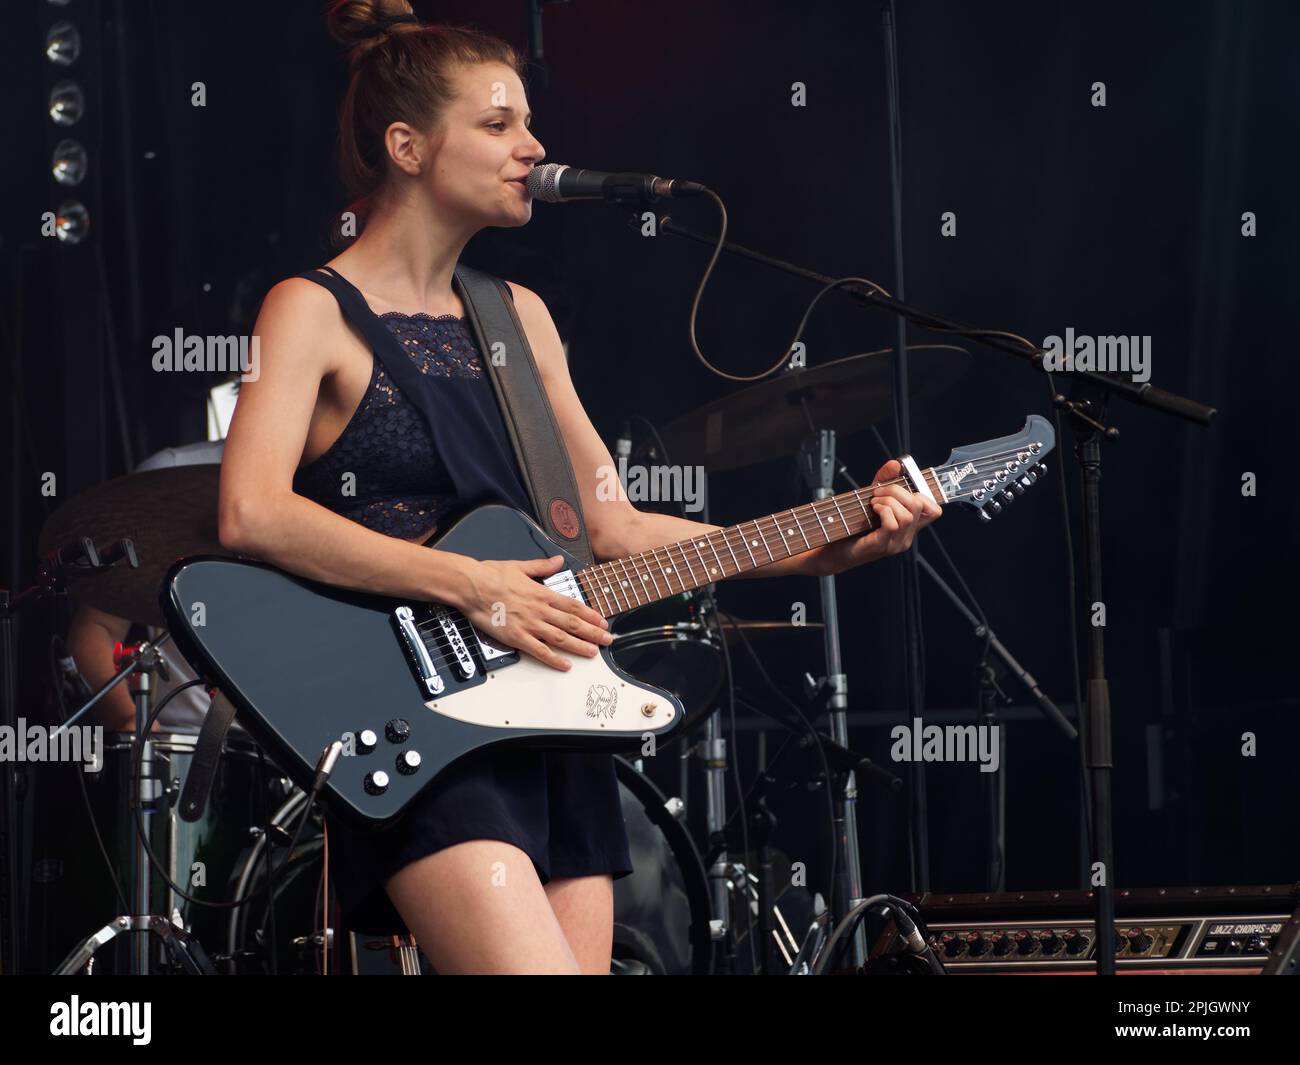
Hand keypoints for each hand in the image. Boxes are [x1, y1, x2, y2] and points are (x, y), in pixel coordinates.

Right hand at [457, 554, 613, 671]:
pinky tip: (565, 665)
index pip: (573, 605)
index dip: (590, 615)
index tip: (602, 621)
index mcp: (541, 593)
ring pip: (561, 638)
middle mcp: (539, 610)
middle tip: (607, 640)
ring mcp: (529, 625)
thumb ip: (542, 566)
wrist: (472, 586)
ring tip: (593, 653)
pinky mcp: (517, 637)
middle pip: (572, 623)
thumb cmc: (491, 575)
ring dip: (579, 646)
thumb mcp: (520, 566)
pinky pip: (539, 651)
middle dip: (592, 633)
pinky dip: (554, 659)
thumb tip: (557, 560)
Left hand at [803, 460, 941, 576]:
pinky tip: (872, 509)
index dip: (923, 494)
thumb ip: (885, 481)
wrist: (832, 551)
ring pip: (907, 515)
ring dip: (888, 501)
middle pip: (919, 506)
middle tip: (878, 493)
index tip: (902, 487)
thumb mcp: (872, 499)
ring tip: (873, 502)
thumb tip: (896, 464)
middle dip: (897, 491)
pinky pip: (893, 524)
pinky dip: (883, 510)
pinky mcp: (881, 546)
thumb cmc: (852, 527)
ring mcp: (895, 544)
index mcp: (908, 527)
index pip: (934, 511)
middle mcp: (906, 537)